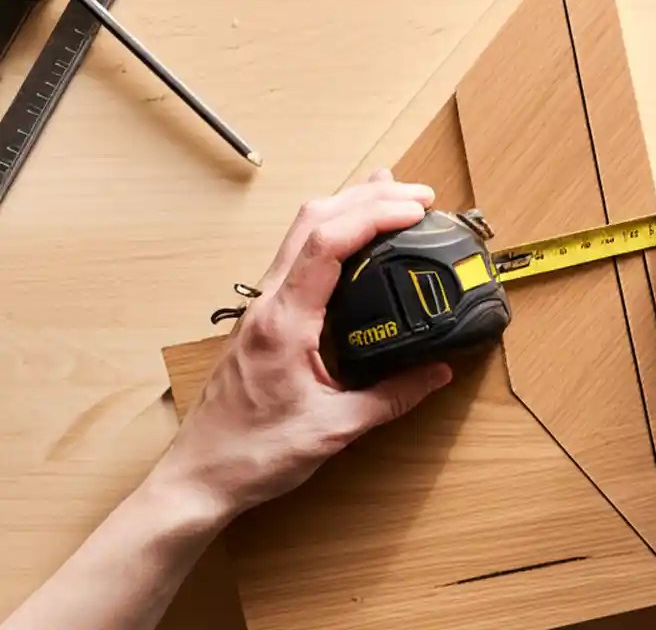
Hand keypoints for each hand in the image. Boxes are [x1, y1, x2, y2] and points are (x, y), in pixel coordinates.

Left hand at [155, 169, 453, 519]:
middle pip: (314, 221)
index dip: (374, 215)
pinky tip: (356, 242)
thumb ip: (392, 397)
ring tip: (393, 199)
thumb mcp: (335, 430)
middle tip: (419, 196)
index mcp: (283, 323)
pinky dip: (333, 234)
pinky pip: (298, 256)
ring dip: (348, 208)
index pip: (327, 244)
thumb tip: (437, 373)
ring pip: (301, 232)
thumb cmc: (253, 454)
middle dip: (368, 197)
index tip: (415, 209)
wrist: (199, 476)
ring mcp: (261, 307)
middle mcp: (267, 304)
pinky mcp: (264, 318)